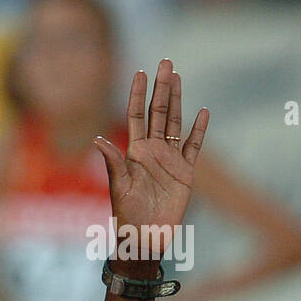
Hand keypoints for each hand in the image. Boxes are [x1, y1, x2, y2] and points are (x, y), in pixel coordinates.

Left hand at [94, 59, 208, 277]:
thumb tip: (98, 139)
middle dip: (161, 88)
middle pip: (158, 113)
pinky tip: (202, 112)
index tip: (139, 72)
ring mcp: (170, 159)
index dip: (137, 95)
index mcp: (133, 152)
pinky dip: (198, 130)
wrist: (145, 237)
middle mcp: (152, 151)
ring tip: (178, 77)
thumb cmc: (127, 216)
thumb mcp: (118, 187)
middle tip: (165, 62)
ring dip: (178, 101)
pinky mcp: (185, 172)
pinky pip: (193, 147)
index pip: (136, 116)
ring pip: (175, 123)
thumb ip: (112, 162)